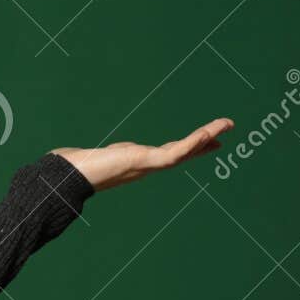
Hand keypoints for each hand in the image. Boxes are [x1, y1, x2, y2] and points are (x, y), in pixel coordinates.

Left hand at [53, 117, 234, 192]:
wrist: (72, 174)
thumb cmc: (78, 168)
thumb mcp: (93, 156)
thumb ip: (94, 155)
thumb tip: (73, 155)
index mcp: (139, 161)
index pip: (171, 152)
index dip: (191, 146)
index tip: (208, 138)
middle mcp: (148, 165)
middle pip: (184, 151)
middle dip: (206, 140)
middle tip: (227, 127)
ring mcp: (149, 164)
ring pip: (185, 150)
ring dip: (207, 136)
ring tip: (226, 124)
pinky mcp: (146, 161)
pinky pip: (176, 152)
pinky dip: (193, 142)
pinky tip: (207, 133)